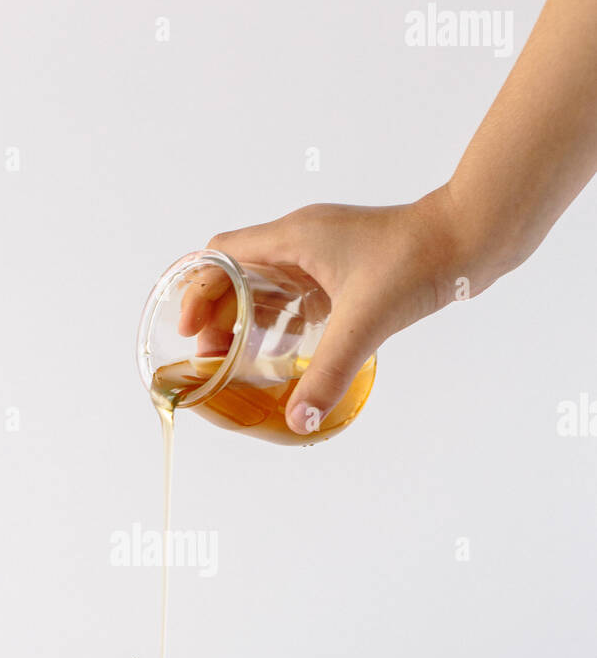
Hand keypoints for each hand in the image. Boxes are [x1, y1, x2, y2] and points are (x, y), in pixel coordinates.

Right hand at [179, 187, 467, 435]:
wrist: (468, 237)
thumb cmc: (416, 261)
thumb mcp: (365, 323)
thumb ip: (328, 373)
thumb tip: (298, 420)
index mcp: (293, 238)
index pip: (222, 255)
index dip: (197, 290)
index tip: (188, 329)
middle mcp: (302, 239)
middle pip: (238, 271)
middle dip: (217, 311)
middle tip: (208, 354)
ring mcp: (325, 252)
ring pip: (267, 283)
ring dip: (247, 316)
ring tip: (233, 356)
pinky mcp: (345, 267)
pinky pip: (298, 292)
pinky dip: (282, 318)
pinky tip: (283, 349)